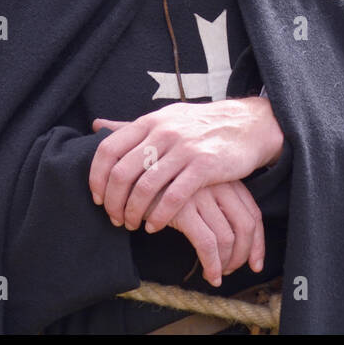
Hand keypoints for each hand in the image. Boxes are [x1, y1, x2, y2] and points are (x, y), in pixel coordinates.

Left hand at [89, 95, 283, 232]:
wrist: (246, 124)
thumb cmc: (200, 126)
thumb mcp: (164, 118)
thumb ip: (130, 126)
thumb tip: (96, 125)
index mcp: (149, 122)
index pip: (109, 149)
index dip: (97, 177)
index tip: (97, 197)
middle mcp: (163, 133)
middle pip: (123, 173)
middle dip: (113, 202)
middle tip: (113, 218)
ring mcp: (184, 149)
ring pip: (145, 188)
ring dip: (133, 212)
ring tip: (132, 224)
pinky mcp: (204, 167)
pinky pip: (174, 197)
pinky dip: (159, 216)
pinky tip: (154, 226)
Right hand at [157, 180, 265, 286]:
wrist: (129, 170)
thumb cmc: (161, 183)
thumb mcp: (193, 187)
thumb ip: (213, 201)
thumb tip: (230, 237)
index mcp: (223, 178)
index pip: (253, 213)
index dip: (257, 242)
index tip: (255, 263)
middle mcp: (217, 184)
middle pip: (246, 226)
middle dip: (244, 255)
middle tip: (232, 271)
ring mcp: (200, 195)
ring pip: (228, 238)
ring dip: (225, 263)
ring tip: (216, 275)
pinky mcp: (183, 208)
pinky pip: (207, 244)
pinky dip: (211, 264)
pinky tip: (208, 275)